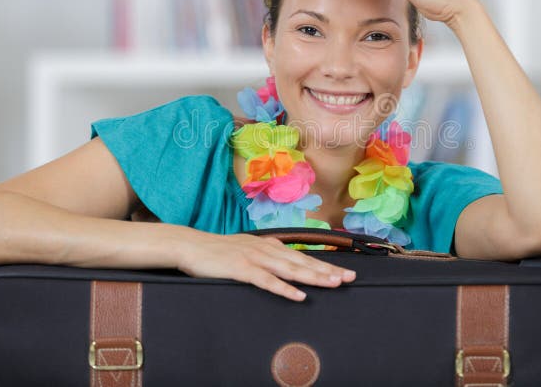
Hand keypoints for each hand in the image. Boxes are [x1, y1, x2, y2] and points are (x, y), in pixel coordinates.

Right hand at [177, 231, 355, 300]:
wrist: (191, 245)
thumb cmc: (218, 251)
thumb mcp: (247, 249)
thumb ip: (265, 255)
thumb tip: (283, 263)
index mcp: (269, 245)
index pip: (302, 256)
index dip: (325, 264)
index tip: (343, 271)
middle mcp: (267, 249)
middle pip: (303, 261)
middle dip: (328, 270)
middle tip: (349, 278)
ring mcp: (255, 258)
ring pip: (290, 269)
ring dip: (313, 277)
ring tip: (332, 284)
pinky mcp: (242, 269)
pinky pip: (267, 281)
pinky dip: (284, 288)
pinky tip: (298, 295)